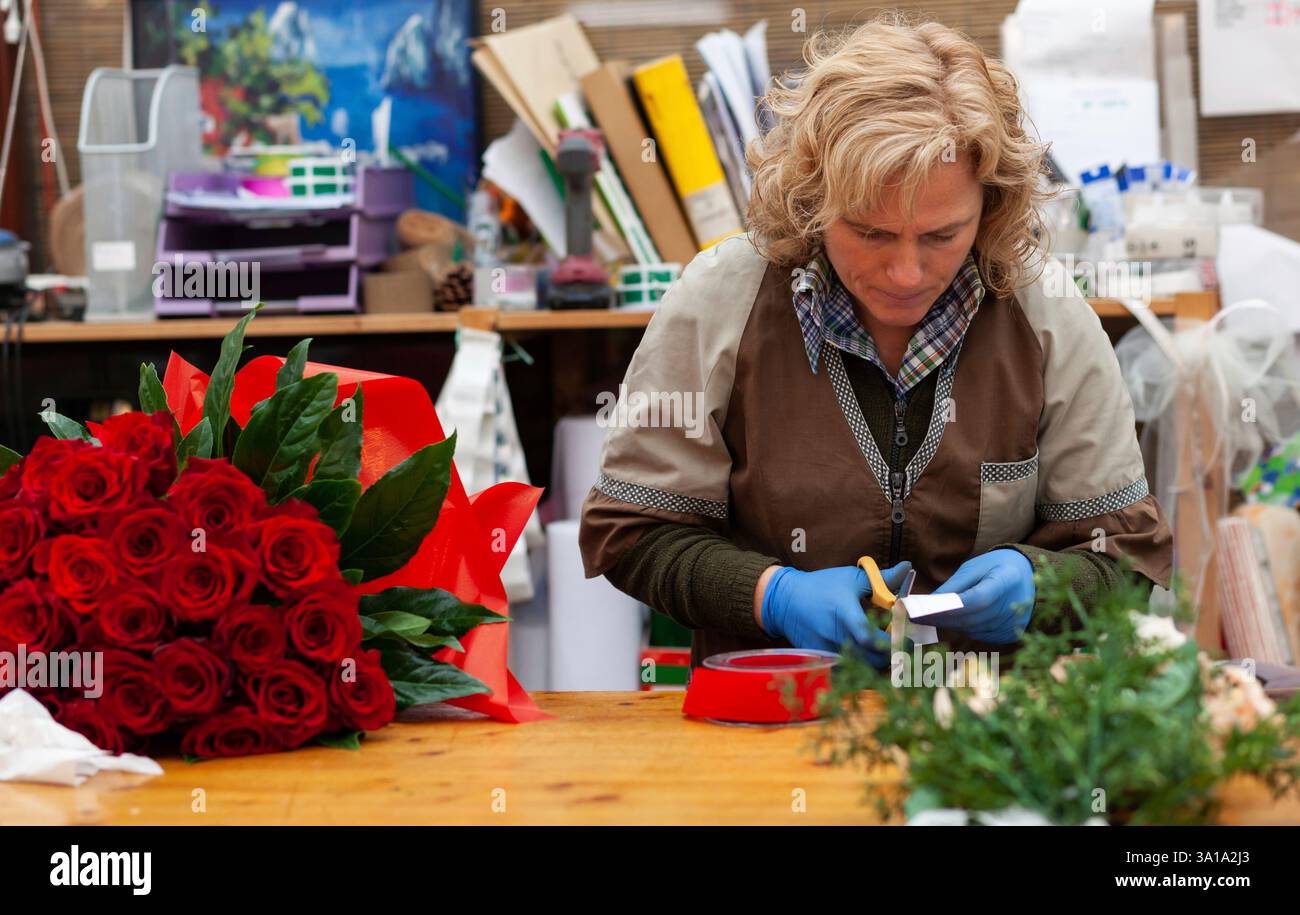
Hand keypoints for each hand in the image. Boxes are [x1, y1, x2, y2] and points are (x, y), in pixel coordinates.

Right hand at [759, 561, 912, 666]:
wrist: (785, 600)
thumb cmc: (821, 586)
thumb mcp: (851, 578)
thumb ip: (882, 578)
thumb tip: (907, 566)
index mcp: (844, 613)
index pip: (870, 637)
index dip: (894, 643)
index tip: (910, 639)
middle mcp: (835, 636)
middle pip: (871, 659)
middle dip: (893, 655)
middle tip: (905, 646)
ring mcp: (827, 651)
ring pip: (862, 669)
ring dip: (880, 662)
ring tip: (889, 650)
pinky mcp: (822, 661)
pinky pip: (848, 672)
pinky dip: (863, 668)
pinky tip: (869, 656)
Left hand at [928, 549, 1034, 642]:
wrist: (1026, 576)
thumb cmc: (996, 567)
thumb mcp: (975, 567)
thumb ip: (954, 586)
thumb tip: (929, 603)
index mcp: (1007, 580)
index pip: (977, 599)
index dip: (950, 608)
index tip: (923, 610)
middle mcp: (1015, 605)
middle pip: (972, 618)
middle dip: (940, 619)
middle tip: (913, 618)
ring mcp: (1014, 623)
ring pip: (972, 629)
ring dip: (948, 625)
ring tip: (925, 620)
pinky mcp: (1010, 634)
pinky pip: (979, 634)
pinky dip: (963, 628)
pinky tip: (950, 621)